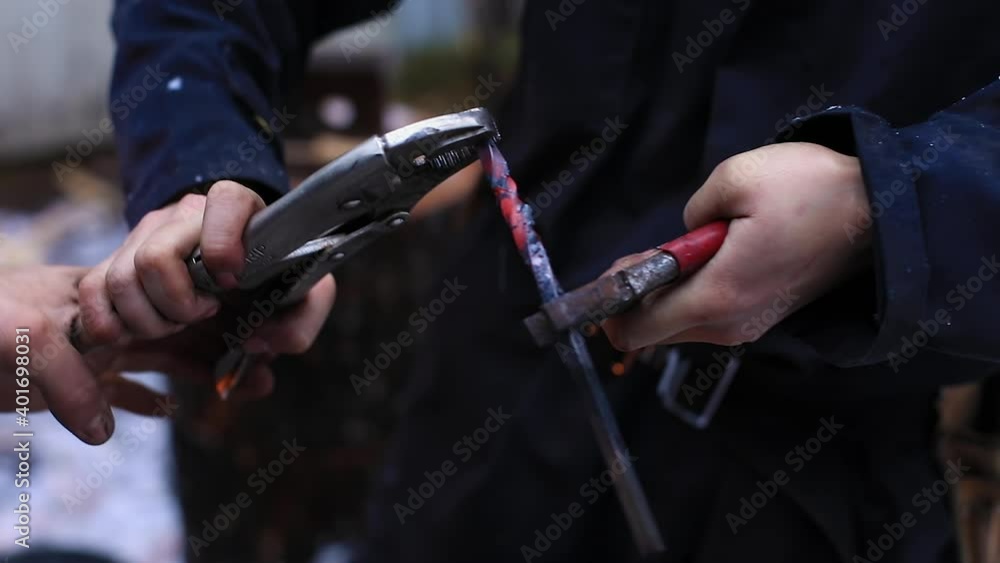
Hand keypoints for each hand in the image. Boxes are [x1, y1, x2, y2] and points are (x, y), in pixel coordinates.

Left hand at [0, 265, 284, 444]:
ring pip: (158, 360)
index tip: (252, 333)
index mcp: (105, 296)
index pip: (172, 301)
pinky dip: (142, 399)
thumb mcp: (24, 338)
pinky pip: (119, 390)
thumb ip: (73, 379)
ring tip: (241, 385)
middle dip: (223, 345)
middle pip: (179, 331)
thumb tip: (105, 430)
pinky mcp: (69, 380)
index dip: (213, 315)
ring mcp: (91, 350)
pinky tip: (169, 408)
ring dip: (197, 373)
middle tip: (266, 365)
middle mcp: (108, 320)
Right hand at [77, 181, 335, 353]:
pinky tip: (138, 332)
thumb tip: (258, 343)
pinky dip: (110, 324)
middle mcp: (185, 215)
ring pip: (119, 279)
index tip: (233, 280)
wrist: (241, 273)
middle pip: (155, 257)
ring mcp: (146, 234)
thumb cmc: (273, 280)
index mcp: (238, 209)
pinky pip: (93, 291)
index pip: (226, 201)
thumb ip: (299, 324)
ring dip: (148, 320)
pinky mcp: (117, 259)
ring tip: (176, 324)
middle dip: (178, 304)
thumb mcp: (304, 298)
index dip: (224, 244)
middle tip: (204, 314)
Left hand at [603, 142, 871, 349]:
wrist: (883, 212)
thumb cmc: (810, 190)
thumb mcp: (734, 179)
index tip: (611, 273)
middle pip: (653, 332)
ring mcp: (749, 328)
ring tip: (674, 256)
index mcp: (716, 297)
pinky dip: (690, 298)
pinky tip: (702, 264)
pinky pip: (707, 318)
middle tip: (642, 257)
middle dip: (634, 299)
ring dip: (663, 297)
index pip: (635, 329)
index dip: (610, 304)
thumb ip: (689, 218)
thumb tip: (682, 244)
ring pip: (679, 326)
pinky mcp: (764, 320)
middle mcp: (728, 326)